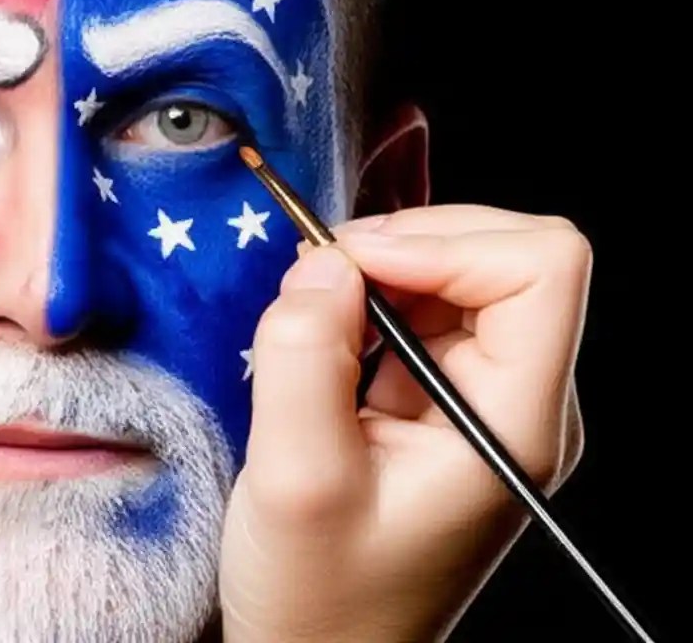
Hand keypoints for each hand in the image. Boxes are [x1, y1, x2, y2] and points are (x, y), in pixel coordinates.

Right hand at [219, 205, 589, 641]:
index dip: (448, 243)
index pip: (543, 269)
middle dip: (408, 243)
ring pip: (460, 275)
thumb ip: (304, 358)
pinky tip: (322, 334)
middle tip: (318, 273)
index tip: (353, 264)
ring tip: (310, 308)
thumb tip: (323, 261)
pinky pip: (423, 312)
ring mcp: (481, 403)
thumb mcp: (296, 478)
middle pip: (506, 256)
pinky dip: (368, 299)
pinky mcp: (441, 405)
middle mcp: (518, 404)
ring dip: (381, 269)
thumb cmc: (317, 596)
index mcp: (513, 424)